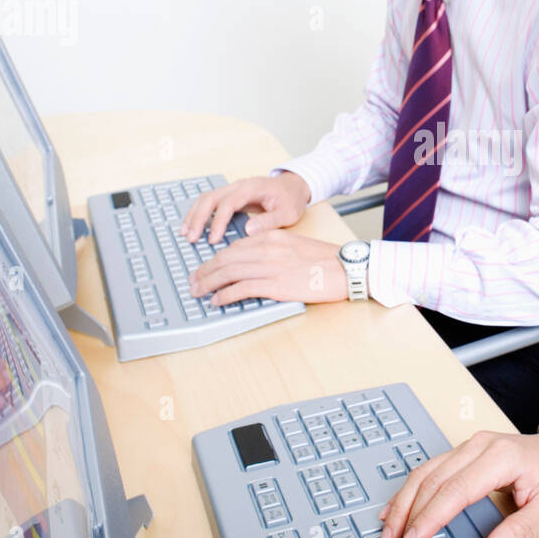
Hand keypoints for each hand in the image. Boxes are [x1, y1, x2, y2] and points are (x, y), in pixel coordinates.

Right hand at [180, 172, 310, 243]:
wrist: (293, 187)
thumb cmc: (291, 199)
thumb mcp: (288, 213)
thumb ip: (269, 221)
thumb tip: (248, 231)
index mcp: (252, 188)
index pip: (229, 202)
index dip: (219, 221)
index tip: (213, 239)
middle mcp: (238, 185)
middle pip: (211, 197)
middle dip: (198, 218)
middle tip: (190, 238)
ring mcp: (232, 189)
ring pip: (206, 198)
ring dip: (194, 215)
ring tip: (185, 234)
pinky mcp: (230, 195)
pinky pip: (210, 202)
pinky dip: (199, 213)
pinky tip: (192, 226)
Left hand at [187, 230, 347, 303]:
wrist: (345, 268)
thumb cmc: (325, 260)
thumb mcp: (294, 245)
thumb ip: (272, 249)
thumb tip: (252, 263)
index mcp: (271, 237)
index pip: (234, 247)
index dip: (215, 259)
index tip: (205, 268)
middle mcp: (266, 248)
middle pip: (226, 258)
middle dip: (205, 271)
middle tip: (193, 281)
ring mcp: (270, 266)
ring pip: (228, 273)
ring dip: (208, 283)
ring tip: (198, 292)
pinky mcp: (275, 285)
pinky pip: (241, 289)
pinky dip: (225, 295)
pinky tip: (217, 300)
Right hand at [378, 425, 538, 537]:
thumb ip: (521, 532)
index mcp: (501, 457)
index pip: (455, 490)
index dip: (430, 518)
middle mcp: (480, 446)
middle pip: (433, 480)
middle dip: (410, 516)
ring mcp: (469, 446)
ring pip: (425, 472)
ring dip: (404, 503)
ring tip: (390, 532)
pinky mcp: (464, 452)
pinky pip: (430, 469)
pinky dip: (411, 491)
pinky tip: (397, 508)